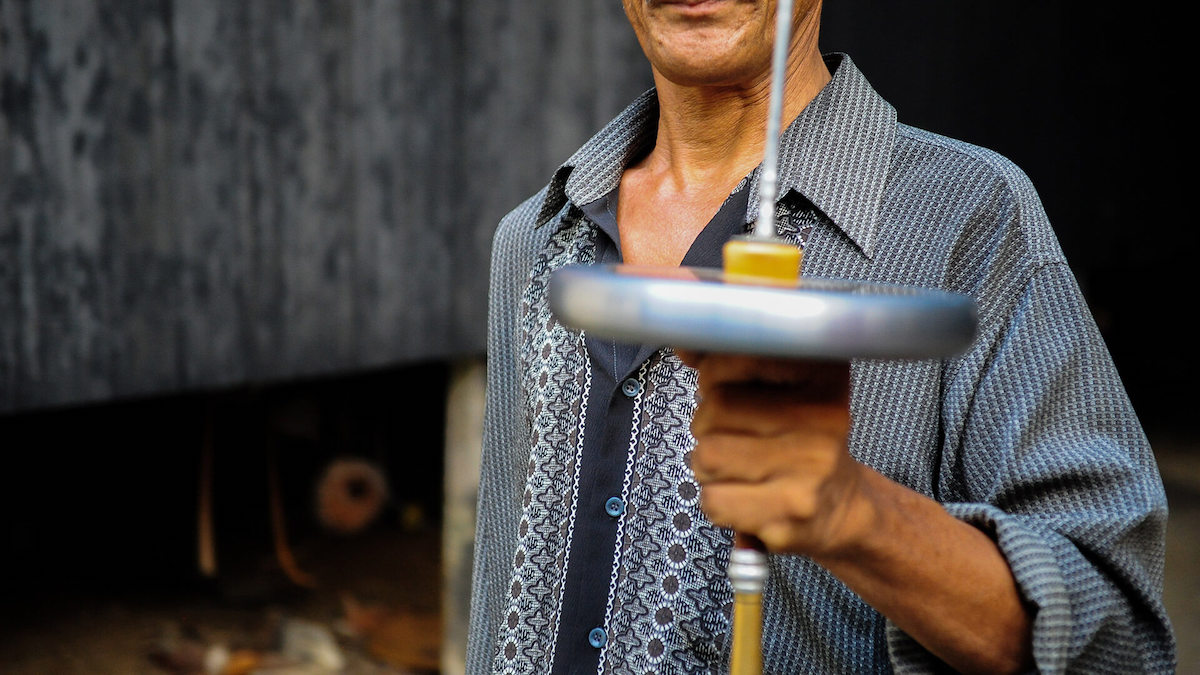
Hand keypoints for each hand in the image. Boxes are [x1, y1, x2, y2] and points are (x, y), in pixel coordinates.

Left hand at [678, 350, 873, 557]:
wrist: (841, 507)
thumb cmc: (796, 442)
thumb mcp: (778, 391)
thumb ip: (728, 362)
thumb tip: (685, 347)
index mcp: (821, 376)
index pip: (734, 358)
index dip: (713, 377)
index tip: (725, 390)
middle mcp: (823, 418)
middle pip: (715, 408)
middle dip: (707, 428)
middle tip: (734, 439)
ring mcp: (810, 467)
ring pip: (708, 455)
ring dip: (708, 467)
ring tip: (738, 469)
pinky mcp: (791, 510)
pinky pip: (714, 499)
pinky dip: (717, 502)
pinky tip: (745, 497)